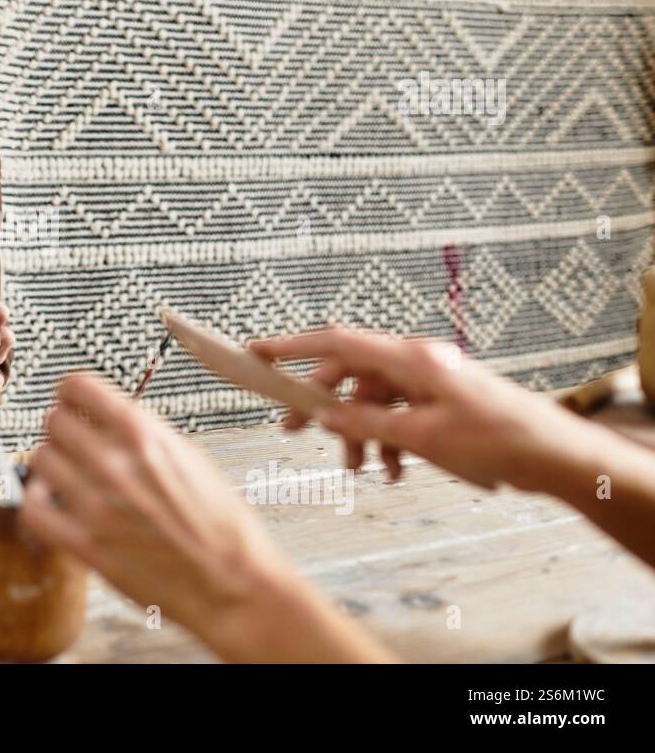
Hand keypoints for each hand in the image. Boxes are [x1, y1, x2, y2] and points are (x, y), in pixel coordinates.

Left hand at [19, 372, 391, 661]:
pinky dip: (36, 501)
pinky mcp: (84, 545)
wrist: (234, 582)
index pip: (77, 386)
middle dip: (63, 428)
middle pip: (53, 421)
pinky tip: (52, 502)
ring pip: (39, 459)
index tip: (73, 401)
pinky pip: (32, 508)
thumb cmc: (222, 524)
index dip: (71, 393)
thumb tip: (108, 417)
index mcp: (145, 435)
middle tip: (73, 441)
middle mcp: (115, 464)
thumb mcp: (190, 456)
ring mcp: (96, 505)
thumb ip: (144, 433)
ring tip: (65, 474)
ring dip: (50, 464)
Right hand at [249, 327, 601, 492]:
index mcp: (411, 359)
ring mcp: (429, 382)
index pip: (338, 342)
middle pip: (349, 374)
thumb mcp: (423, 437)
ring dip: (359, 433)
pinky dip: (387, 440)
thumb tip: (325, 416)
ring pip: (372, 401)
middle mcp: (416, 363)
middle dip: (321, 404)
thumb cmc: (499, 439)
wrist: (556, 455)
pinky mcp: (440, 402)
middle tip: (289, 429)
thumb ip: (368, 424)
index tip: (256, 350)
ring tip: (357, 468)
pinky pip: (397, 415)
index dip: (292, 345)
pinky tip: (392, 471)